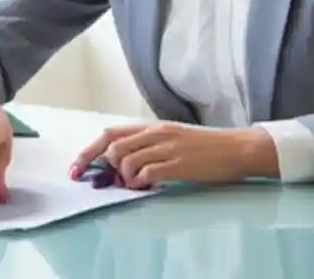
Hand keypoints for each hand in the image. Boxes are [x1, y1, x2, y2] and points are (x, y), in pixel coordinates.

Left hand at [70, 123, 277, 187]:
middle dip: (106, 168)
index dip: (88, 151)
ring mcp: (167, 148)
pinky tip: (148, 186)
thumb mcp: (172, 138)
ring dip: (125, 177)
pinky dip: (140, 183)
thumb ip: (147, 146)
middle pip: (113, 148)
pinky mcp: (178, 164)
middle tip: (116, 182)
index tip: (76, 169)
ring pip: (127, 161)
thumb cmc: (205, 146)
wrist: (237, 148)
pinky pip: (147, 174)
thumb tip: (120, 165)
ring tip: (137, 184)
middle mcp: (156, 134)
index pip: (109, 134)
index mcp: (152, 127)